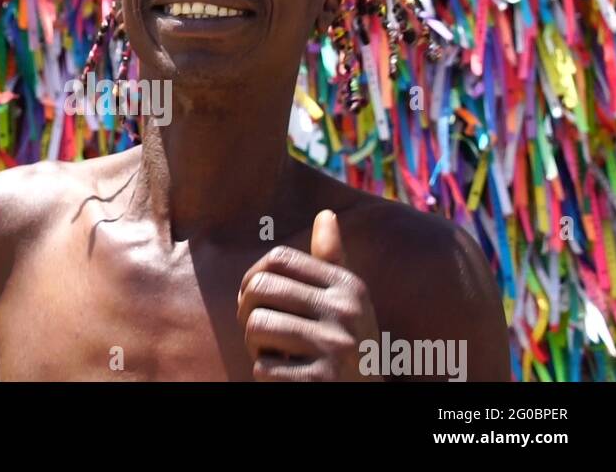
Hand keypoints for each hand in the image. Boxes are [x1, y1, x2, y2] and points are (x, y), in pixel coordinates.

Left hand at [237, 209, 380, 380]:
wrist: (368, 400)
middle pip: (260, 288)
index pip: (278, 258)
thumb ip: (331, 262)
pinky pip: (263, 368)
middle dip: (248, 312)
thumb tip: (326, 214)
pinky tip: (289, 379)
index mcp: (349, 286)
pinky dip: (266, 377)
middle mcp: (346, 312)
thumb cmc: (347, 347)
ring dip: (256, 348)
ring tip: (277, 355)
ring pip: (256, 327)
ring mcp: (336, 347)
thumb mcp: (347, 303)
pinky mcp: (322, 382)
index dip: (253, 276)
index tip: (255, 299)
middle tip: (262, 333)